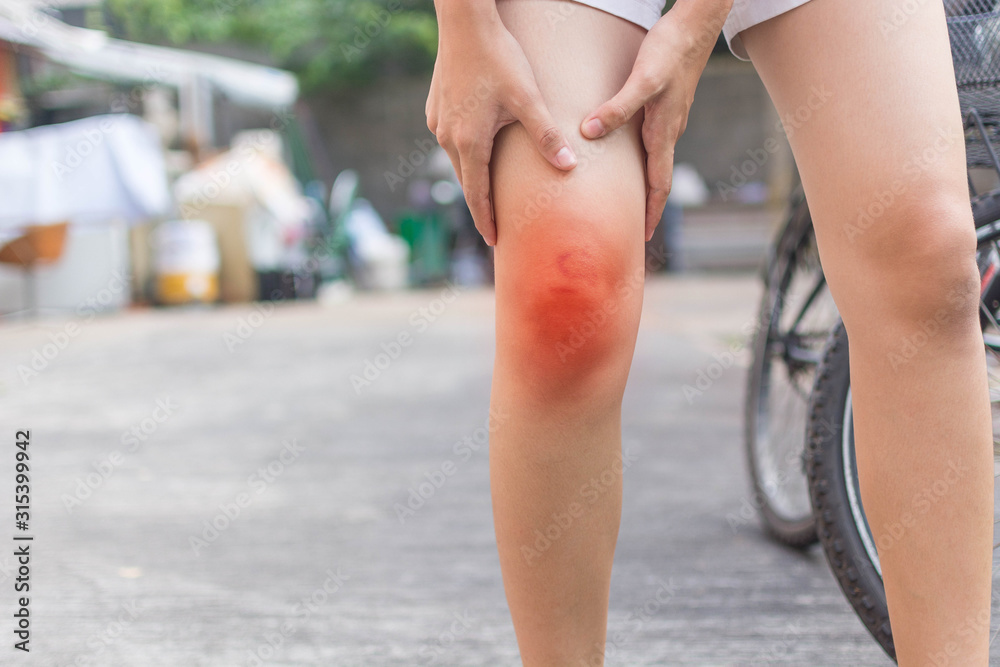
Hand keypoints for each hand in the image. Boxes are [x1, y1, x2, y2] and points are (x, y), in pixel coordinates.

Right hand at [426, 4, 577, 245]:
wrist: (465, 24)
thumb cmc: (499, 59)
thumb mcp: (528, 99)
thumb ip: (547, 136)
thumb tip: (570, 167)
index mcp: (470, 143)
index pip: (477, 195)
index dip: (486, 221)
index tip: (494, 242)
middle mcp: (448, 138)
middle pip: (467, 181)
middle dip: (481, 204)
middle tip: (495, 225)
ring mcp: (438, 123)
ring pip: (459, 160)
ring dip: (473, 177)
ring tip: (488, 190)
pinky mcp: (436, 109)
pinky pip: (451, 139)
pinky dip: (465, 152)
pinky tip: (477, 149)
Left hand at [580, 5, 725, 240]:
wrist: (695, 25)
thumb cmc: (670, 51)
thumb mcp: (642, 80)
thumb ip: (616, 108)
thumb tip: (589, 132)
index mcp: (664, 132)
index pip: (660, 184)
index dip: (652, 212)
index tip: (644, 238)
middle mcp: (668, 130)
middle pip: (658, 178)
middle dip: (647, 207)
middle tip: (633, 231)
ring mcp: (668, 118)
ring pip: (655, 160)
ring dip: (644, 184)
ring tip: (628, 201)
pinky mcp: (663, 105)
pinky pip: (651, 141)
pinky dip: (640, 158)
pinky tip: (626, 155)